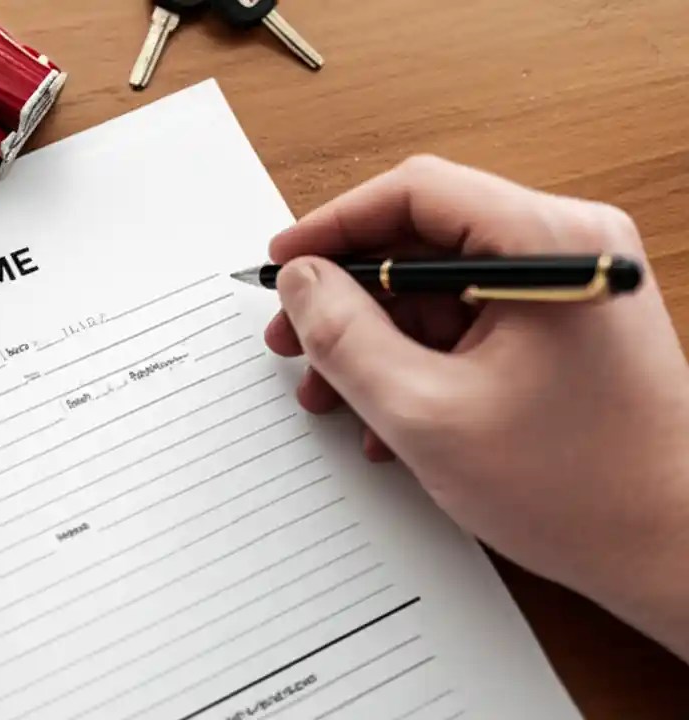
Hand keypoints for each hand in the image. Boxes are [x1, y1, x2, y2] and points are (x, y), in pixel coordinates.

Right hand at [263, 155, 688, 657]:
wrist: (672, 552)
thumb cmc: (580, 490)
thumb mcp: (427, 413)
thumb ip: (347, 338)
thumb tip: (303, 280)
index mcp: (548, 244)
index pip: (417, 192)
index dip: (334, 224)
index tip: (283, 261)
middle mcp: (567, 248)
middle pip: (424, 238)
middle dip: (348, 292)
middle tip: (293, 334)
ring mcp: (568, 287)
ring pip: (439, 285)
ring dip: (376, 335)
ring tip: (331, 389)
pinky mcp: (564, 325)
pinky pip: (469, 319)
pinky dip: (417, 357)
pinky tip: (384, 411)